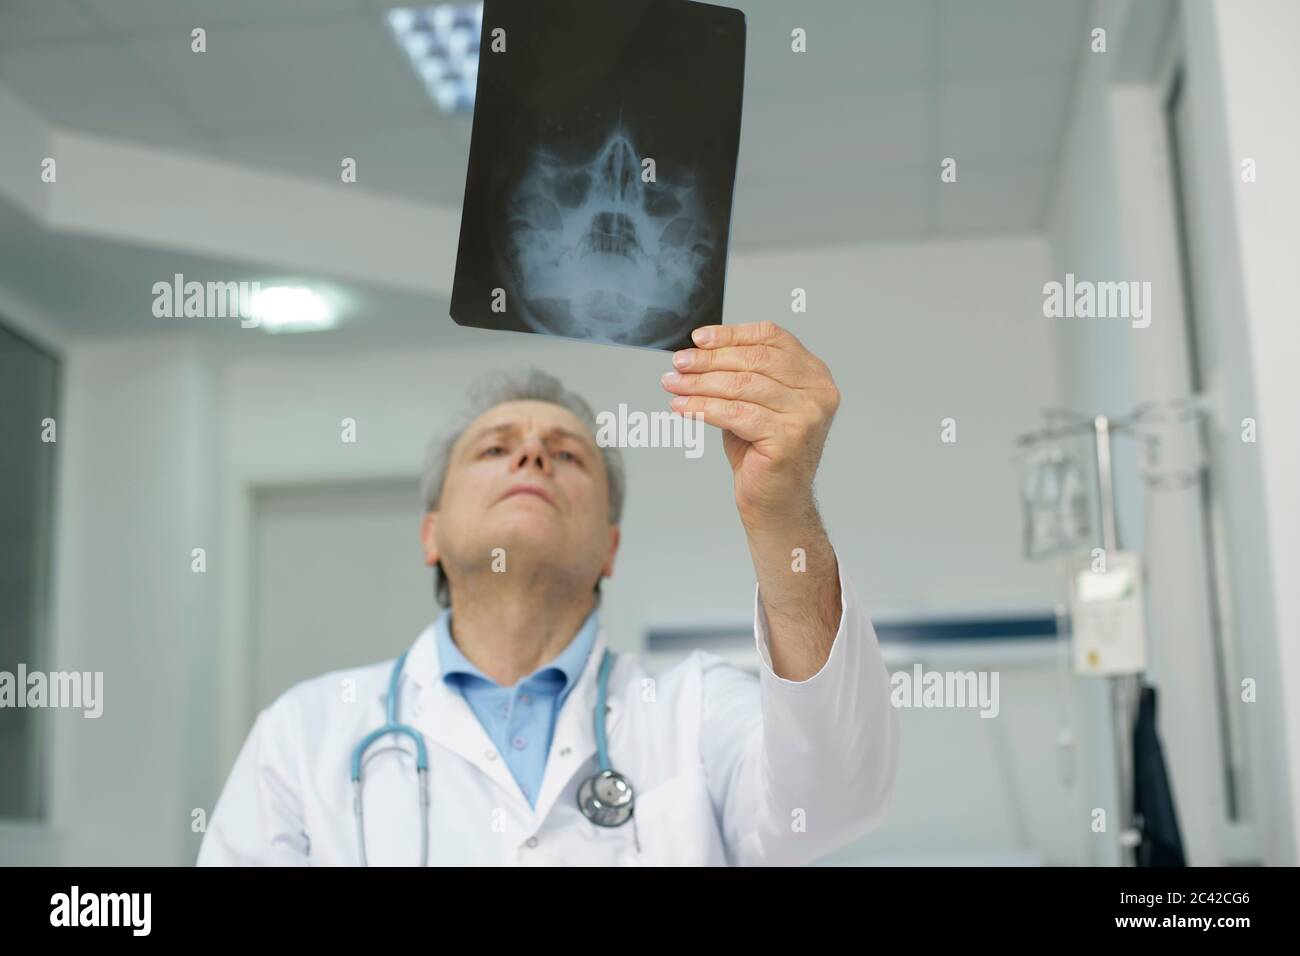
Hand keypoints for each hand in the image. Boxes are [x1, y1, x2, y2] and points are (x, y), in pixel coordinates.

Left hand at [661, 321, 840, 531]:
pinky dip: (704, 408)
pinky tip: (684, 408)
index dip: (731, 334)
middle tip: (679, 364)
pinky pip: (735, 414)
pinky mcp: (789, 437)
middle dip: (709, 360)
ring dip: (700, 384)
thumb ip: (739, 374)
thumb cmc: (763, 453)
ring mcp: (807, 414)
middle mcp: (818, 391)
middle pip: (754, 360)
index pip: (771, 338)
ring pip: (742, 386)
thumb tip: (697, 352)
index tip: (699, 339)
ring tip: (674, 385)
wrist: (776, 503)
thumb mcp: (753, 402)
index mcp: (814, 374)